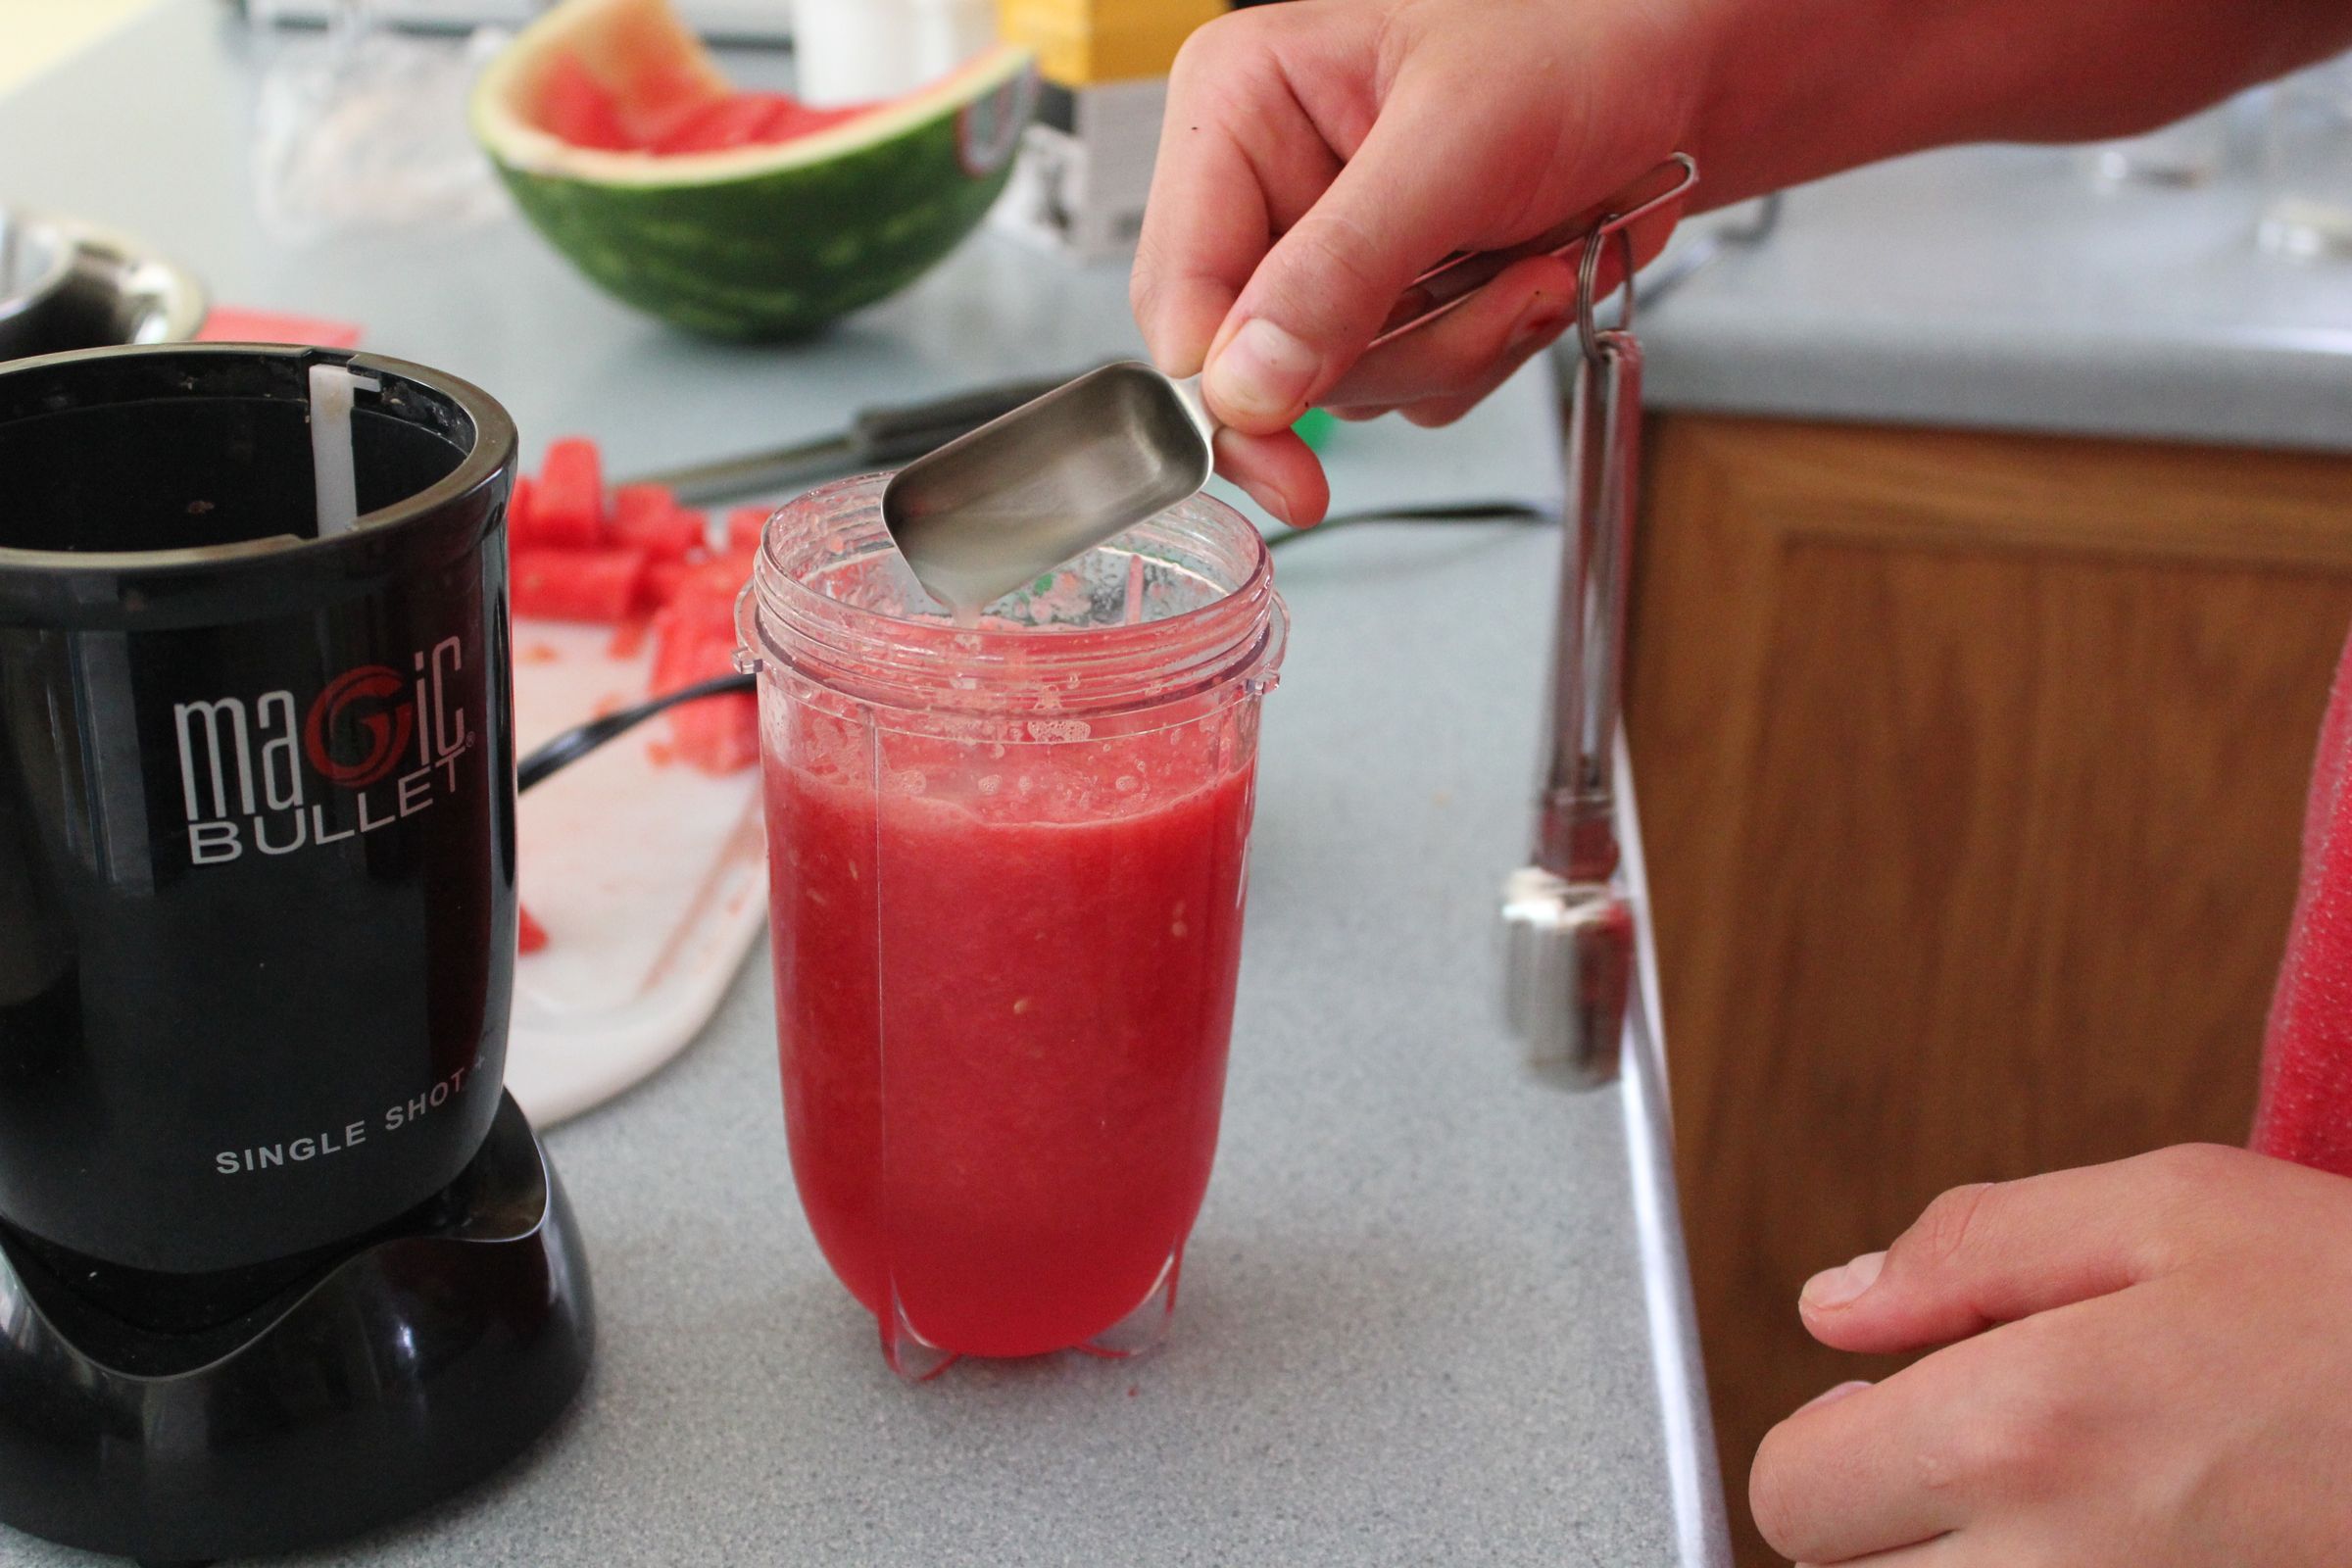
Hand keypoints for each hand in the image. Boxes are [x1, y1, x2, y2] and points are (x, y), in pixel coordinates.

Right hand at [1129, 0, 1705, 525]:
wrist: (1678, 78)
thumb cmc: (1576, 48)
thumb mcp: (1454, 146)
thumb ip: (1341, 269)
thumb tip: (1244, 387)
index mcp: (1237, 108)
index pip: (1178, 290)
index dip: (1227, 386)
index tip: (1285, 458)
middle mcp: (1265, 185)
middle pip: (1255, 362)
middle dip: (1388, 351)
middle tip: (1491, 294)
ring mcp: (1324, 255)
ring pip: (1336, 388)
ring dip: (1451, 350)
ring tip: (1529, 266)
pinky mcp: (1384, 304)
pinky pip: (1402, 394)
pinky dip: (1479, 357)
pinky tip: (1526, 280)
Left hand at [1750, 1144, 2351, 1565]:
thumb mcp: (2171, 1211)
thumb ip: (1970, 1250)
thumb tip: (1832, 1305)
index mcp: (2023, 1430)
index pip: (1792, 1494)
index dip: (1829, 1449)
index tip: (1892, 1420)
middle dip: (1883, 1528)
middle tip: (1988, 1468)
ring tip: (2067, 1512)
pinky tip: (2127, 1552)